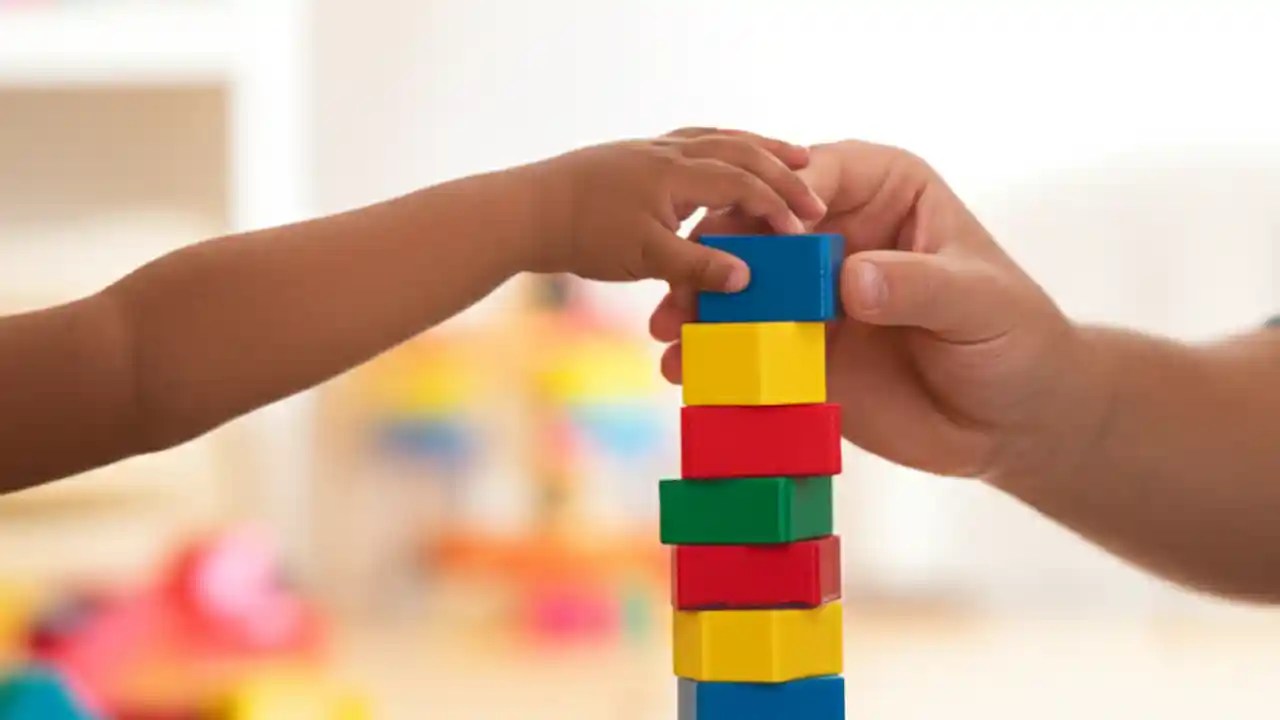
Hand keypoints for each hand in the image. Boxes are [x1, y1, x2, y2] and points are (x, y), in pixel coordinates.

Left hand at [530, 128, 826, 290]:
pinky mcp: (634, 157)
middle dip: (779, 167)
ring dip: (755, 147)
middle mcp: (667, 151)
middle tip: (812, 184)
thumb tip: (747, 278)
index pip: (743, 182)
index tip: (801, 230)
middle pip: (738, 149)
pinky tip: (721, 158)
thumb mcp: (646, 257)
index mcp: (676, 173)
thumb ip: (699, 267)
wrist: (524, 212)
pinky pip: (691, 140)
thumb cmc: (583, 235)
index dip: (776, 206)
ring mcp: (649, 149)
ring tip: (787, 155)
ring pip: (716, 138)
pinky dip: (720, 146)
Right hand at [649, 140, 1108, 482]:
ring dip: (703, 307)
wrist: (1009, 421)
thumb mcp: (978, 301)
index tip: (765, 229)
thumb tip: (853, 280)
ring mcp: (813, 293)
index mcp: (884, 191)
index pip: (822, 173)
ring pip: (745, 287)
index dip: (786, 194)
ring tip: (672, 333)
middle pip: (763, 227)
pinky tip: (688, 373)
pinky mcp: (799, 350)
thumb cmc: (1012, 337)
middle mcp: (838, 234)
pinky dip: (716, 359)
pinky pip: (747, 346)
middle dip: (721, 252)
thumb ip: (918, 286)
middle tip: (686, 283)